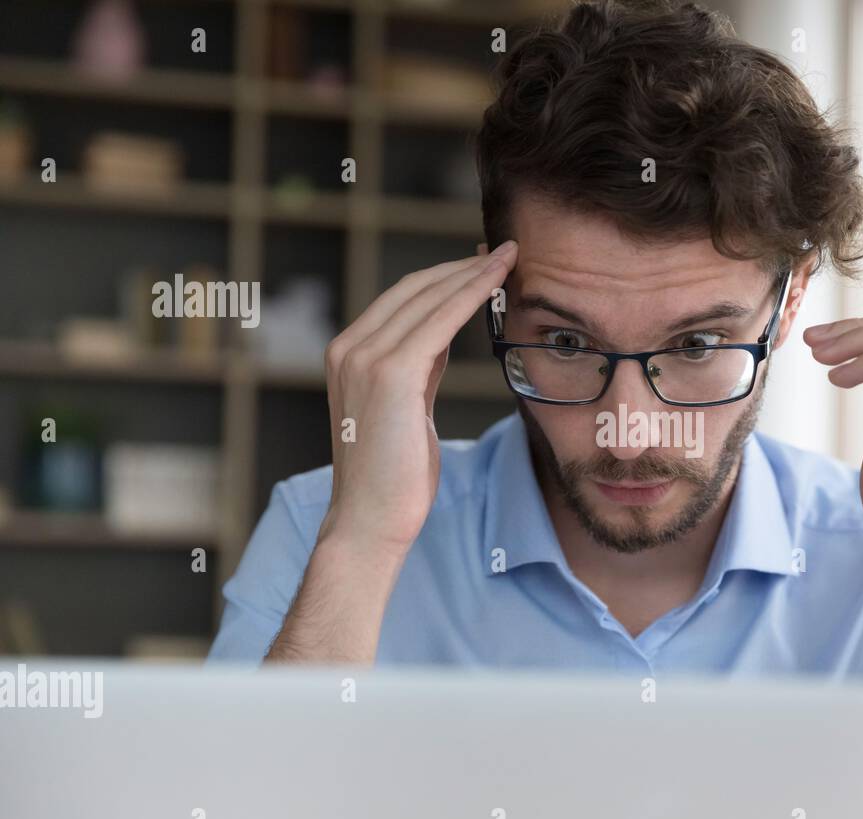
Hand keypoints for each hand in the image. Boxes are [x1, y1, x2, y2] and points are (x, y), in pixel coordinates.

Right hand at [318, 241, 517, 555]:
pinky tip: (498, 280)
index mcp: (348, 354)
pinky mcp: (390, 373)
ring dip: (472, 272)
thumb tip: (439, 337)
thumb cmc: (394, 475)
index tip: (482, 262)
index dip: (445, 277)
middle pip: (414, 288)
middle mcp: (349, 348)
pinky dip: (471, 293)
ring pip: (428, 296)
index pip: (402, 299)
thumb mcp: (406, 408)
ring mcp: (364, 357)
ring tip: (509, 257)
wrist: (372, 520)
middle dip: (462, 266)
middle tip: (504, 250)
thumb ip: (416, 369)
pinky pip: (439, 319)